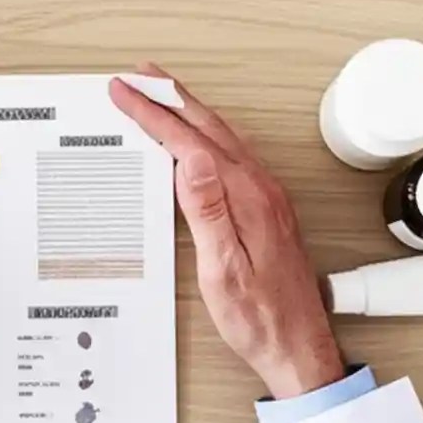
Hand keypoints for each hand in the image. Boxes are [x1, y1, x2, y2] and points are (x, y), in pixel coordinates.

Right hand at [110, 64, 343, 397]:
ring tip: (162, 95)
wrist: (297, 345)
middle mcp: (260, 189)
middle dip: (169, 98)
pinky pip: (231, 155)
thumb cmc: (258, 317)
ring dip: (188, 112)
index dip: (154, 115)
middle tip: (138, 77)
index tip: (125, 93)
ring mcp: (266, 197)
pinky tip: (195, 141)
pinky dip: (205, 136)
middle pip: (208, 128)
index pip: (189, 143)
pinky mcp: (267, 209)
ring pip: (221, 138)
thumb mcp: (221, 270)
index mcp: (244, 199)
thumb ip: (207, 212)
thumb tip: (192, 160)